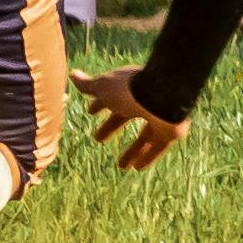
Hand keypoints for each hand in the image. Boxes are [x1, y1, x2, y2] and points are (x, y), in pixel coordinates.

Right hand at [71, 66, 187, 168]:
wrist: (163, 95)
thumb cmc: (130, 89)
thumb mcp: (103, 88)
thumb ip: (88, 86)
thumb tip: (73, 75)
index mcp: (127, 89)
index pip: (110, 98)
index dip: (99, 105)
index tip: (91, 113)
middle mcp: (143, 101)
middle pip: (125, 117)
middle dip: (111, 127)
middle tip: (97, 139)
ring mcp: (158, 116)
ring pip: (143, 136)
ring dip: (131, 151)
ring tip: (121, 166)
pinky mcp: (170, 131)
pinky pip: (158, 147)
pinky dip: (148, 157)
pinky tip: (137, 167)